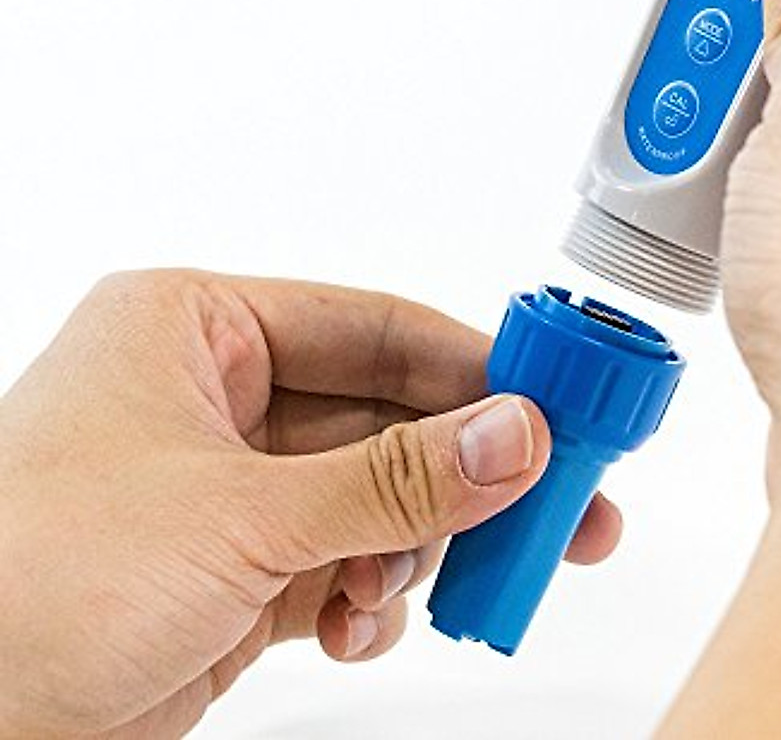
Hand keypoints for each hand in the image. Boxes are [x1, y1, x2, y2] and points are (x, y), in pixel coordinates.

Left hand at [0, 272, 620, 736]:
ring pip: (375, 496)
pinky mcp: (232, 571)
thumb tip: (512, 435)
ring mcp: (226, 489)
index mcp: (196, 330)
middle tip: (560, 498)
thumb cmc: (22, 584)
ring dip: (417, 543)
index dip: (472, 362)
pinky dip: (370, 595)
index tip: (558, 396)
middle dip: (468, 467)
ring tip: (449, 581)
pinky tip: (361, 622)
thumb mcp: (240, 517)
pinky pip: (342, 562)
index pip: (373, 325)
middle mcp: (214, 399)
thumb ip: (394, 480)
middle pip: (387, 415)